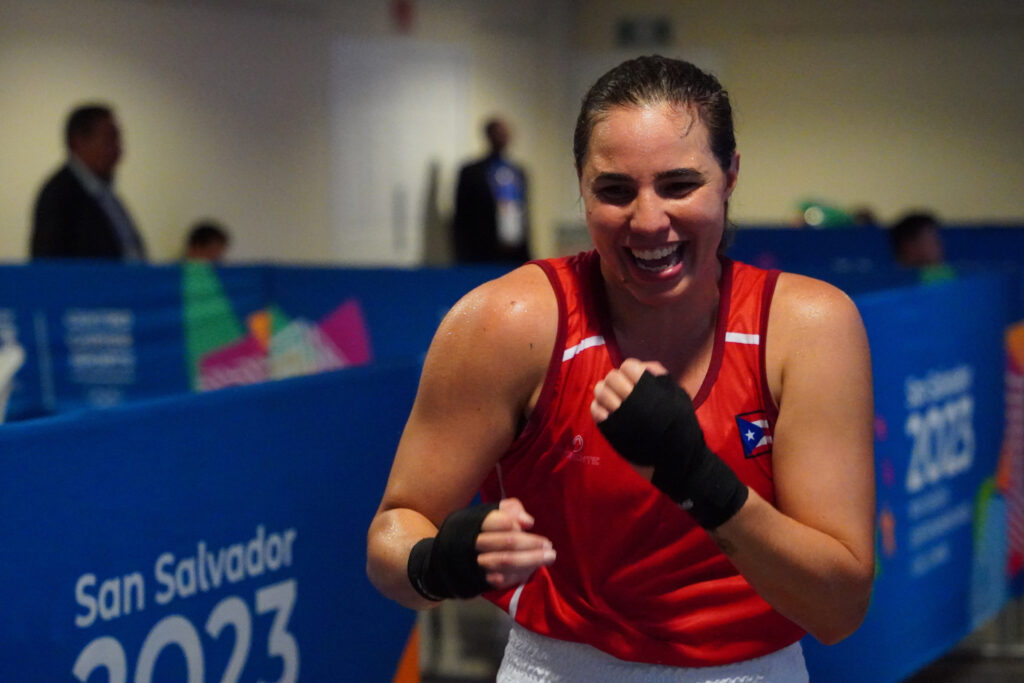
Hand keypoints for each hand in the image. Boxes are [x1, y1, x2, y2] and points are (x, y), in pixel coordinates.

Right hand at [476, 498, 555, 589]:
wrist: (465, 551)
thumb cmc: (490, 526)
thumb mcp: (499, 511)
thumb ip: (513, 510)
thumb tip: (527, 522)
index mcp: (479, 523)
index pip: (498, 521)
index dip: (516, 524)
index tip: (533, 526)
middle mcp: (477, 543)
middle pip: (507, 542)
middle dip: (531, 544)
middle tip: (549, 545)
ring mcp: (479, 562)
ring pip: (506, 562)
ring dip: (530, 560)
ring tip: (549, 557)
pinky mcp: (483, 579)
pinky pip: (502, 580)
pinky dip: (518, 575)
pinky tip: (531, 571)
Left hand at [591, 358, 748, 529]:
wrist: (675, 460)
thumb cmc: (680, 427)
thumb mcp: (678, 397)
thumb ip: (661, 378)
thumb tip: (644, 366)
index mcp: (649, 388)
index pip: (629, 366)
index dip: (631, 370)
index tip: (634, 379)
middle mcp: (632, 398)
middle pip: (612, 377)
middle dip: (616, 380)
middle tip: (622, 388)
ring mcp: (619, 414)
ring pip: (600, 390)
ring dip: (605, 391)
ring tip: (613, 398)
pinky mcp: (610, 429)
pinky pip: (595, 410)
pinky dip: (599, 407)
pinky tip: (608, 411)